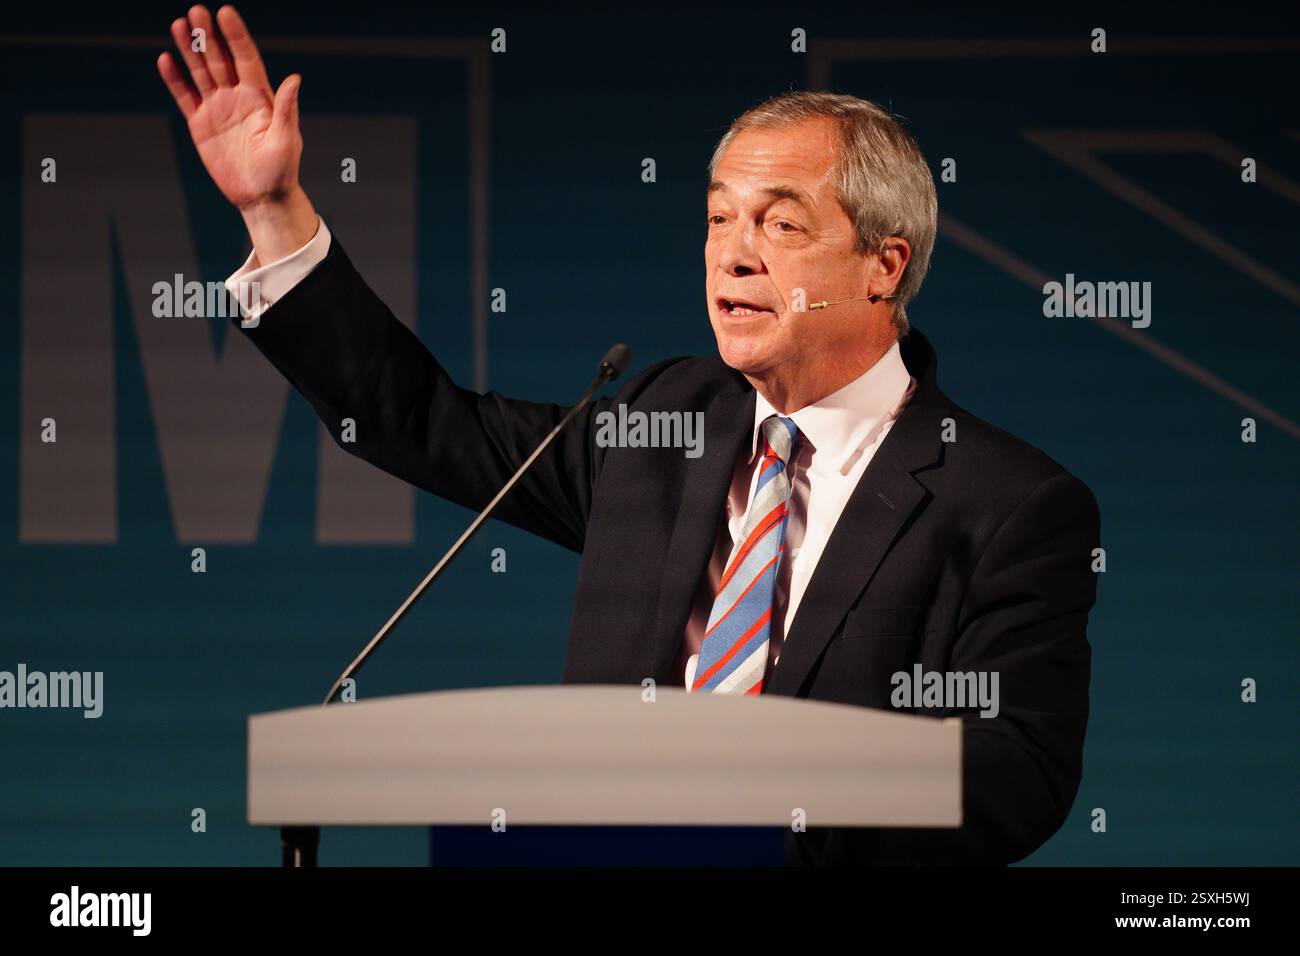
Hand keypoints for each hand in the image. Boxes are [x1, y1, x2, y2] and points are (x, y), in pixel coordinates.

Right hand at [158, 5, 316, 260]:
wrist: (262, 198)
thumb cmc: (281, 171)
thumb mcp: (287, 140)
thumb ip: (287, 109)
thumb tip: (295, 78)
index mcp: (260, 98)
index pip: (246, 59)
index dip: (236, 36)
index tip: (226, 12)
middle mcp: (237, 98)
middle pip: (220, 60)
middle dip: (208, 36)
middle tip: (196, 11)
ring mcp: (218, 109)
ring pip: (201, 72)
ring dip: (190, 50)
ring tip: (178, 24)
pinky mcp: (201, 125)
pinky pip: (185, 97)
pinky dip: (175, 80)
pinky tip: (166, 59)